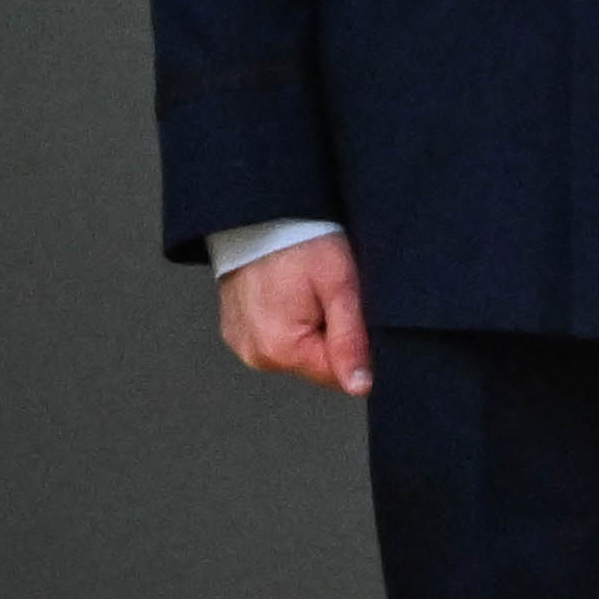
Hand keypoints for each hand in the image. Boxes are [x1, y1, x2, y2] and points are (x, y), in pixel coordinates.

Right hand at [216, 233, 370, 393]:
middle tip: (330, 294)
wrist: (260, 211)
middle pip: (318, 364)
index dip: (357, 348)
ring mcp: (243, 343)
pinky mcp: (238, 331)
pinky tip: (293, 293)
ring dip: (313, 327)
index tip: (353, 312)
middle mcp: (256, 354)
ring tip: (309, 290)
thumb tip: (360, 387)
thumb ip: (350, 340)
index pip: (339, 376)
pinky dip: (292, 320)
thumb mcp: (339, 285)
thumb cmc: (299, 240)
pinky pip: (278, 337)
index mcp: (280, 349)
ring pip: (299, 351)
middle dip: (334, 335)